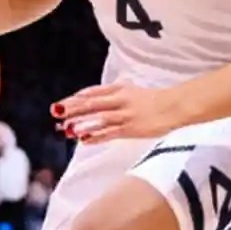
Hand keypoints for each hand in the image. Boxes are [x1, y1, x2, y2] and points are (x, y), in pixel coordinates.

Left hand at [52, 82, 179, 144]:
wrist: (175, 106)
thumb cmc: (155, 100)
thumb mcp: (132, 91)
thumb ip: (115, 93)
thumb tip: (98, 98)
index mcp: (120, 89)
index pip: (93, 92)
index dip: (76, 98)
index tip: (63, 102)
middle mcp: (119, 100)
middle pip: (91, 103)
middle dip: (72, 108)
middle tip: (55, 112)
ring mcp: (124, 114)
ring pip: (98, 118)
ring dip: (81, 123)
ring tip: (65, 128)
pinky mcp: (131, 128)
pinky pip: (109, 132)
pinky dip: (96, 135)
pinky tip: (84, 140)